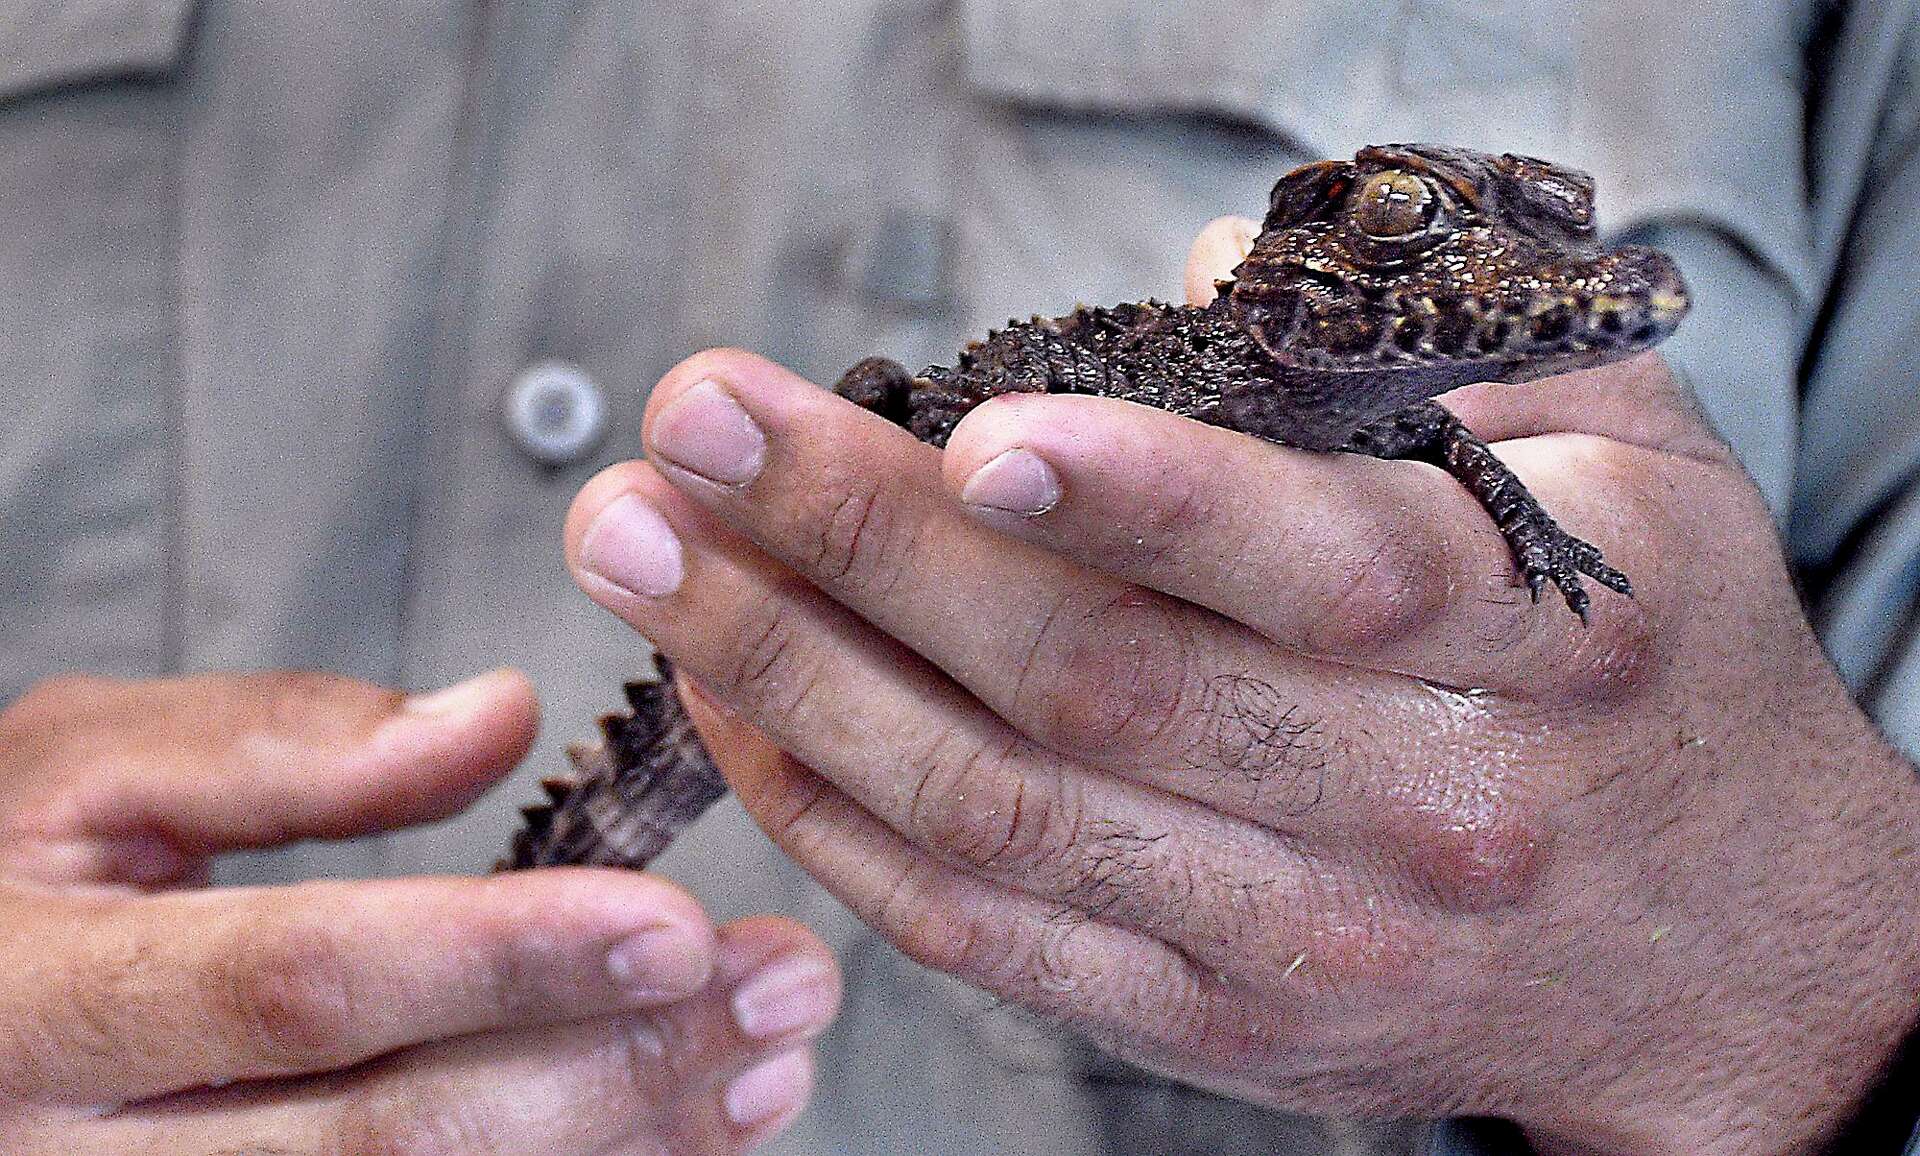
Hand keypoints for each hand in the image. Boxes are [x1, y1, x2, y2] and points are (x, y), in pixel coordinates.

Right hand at [0, 670, 841, 1153]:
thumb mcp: (75, 773)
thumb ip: (280, 746)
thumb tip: (494, 720)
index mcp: (50, 1001)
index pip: (305, 985)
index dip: (501, 961)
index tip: (671, 925)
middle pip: (394, 1139)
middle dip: (615, 1067)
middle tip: (779, 988)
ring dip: (624, 1145)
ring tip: (766, 1065)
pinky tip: (672, 1137)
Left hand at [565, 214, 1919, 1153]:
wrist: (1732, 954)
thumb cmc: (1662, 680)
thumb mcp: (1637, 470)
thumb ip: (1433, 362)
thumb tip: (1191, 282)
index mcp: (1536, 641)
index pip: (1313, 568)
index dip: (1135, 500)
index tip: (966, 430)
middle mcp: (1411, 806)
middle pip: (1091, 684)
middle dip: (858, 548)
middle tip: (693, 434)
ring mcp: (1299, 939)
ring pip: (998, 817)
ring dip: (794, 678)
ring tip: (653, 556)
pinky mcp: (1217, 1022)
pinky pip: (987, 933)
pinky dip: (842, 823)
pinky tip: (743, 712)